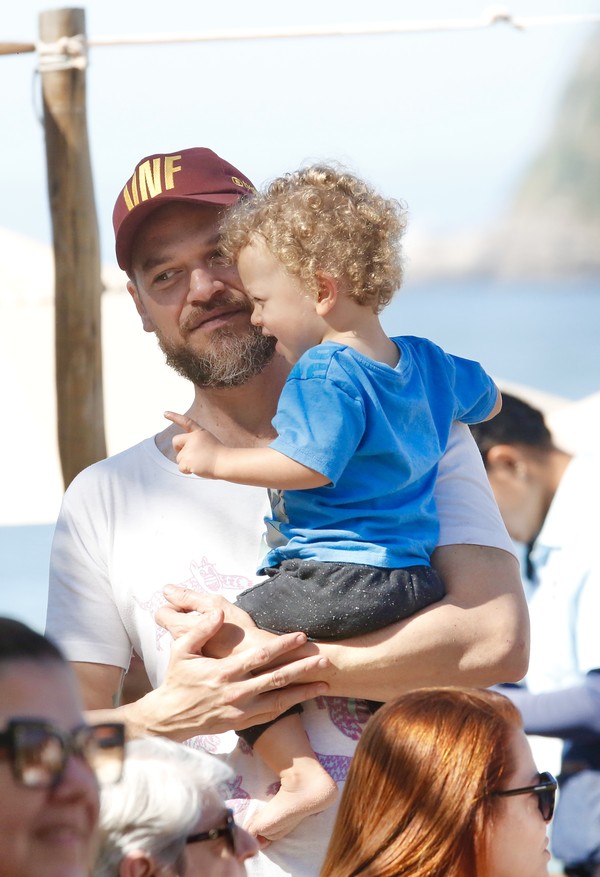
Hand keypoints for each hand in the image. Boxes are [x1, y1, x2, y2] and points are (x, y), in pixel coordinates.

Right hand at [126, 604, 328, 740]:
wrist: (169, 718)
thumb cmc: (177, 679)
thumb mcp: (181, 650)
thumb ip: (201, 630)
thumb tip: (218, 611)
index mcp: (223, 672)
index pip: (259, 657)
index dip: (282, 646)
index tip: (301, 636)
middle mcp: (236, 693)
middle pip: (277, 679)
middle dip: (303, 669)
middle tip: (325, 660)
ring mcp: (240, 711)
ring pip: (279, 701)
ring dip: (304, 692)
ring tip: (325, 683)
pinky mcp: (241, 723)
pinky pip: (271, 715)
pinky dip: (290, 706)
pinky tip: (304, 699)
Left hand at [157, 585, 278, 657]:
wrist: (256, 656)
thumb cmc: (237, 629)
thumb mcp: (214, 604)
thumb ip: (188, 597)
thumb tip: (167, 590)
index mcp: (182, 628)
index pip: (161, 614)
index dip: (173, 604)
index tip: (188, 604)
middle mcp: (182, 645)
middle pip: (172, 625)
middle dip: (183, 615)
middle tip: (201, 612)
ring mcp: (192, 655)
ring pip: (184, 636)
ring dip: (194, 627)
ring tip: (212, 624)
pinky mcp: (203, 661)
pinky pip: (195, 646)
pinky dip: (202, 639)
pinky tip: (217, 637)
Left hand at [164, 411, 221, 476]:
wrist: (226, 463)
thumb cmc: (220, 456)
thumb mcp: (208, 443)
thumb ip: (195, 444)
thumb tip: (183, 456)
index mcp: (199, 433)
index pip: (186, 422)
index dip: (174, 417)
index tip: (165, 413)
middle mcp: (193, 438)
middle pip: (175, 441)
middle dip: (178, 449)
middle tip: (190, 455)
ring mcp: (189, 449)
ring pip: (179, 457)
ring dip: (187, 463)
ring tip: (201, 463)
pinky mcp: (187, 460)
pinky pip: (181, 467)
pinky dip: (187, 470)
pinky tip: (198, 469)